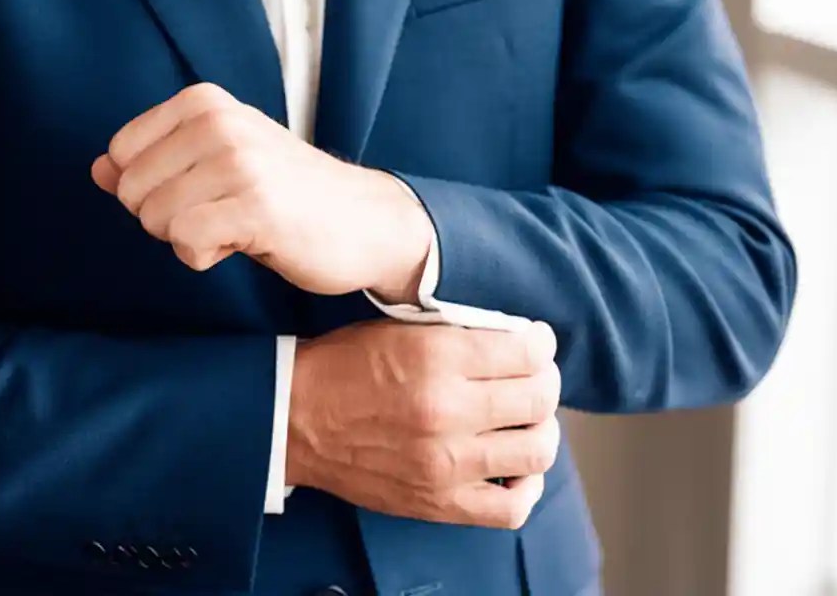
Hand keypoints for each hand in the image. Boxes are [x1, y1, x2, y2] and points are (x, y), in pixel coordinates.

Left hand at [91, 83, 430, 296]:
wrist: (365, 219)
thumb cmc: (285, 192)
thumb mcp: (216, 162)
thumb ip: (154, 162)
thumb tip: (97, 169)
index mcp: (203, 102)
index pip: (121, 153)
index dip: (150, 187)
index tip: (202, 189)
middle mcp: (218, 122)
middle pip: (132, 192)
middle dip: (167, 218)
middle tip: (223, 212)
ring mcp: (238, 162)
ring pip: (156, 220)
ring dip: (190, 239)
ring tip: (239, 225)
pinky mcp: (256, 206)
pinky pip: (186, 243)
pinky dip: (205, 256)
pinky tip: (245, 243)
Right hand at [286, 320, 560, 528]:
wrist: (292, 419)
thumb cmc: (343, 368)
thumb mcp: (400, 329)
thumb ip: (461, 333)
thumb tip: (520, 341)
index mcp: (436, 358)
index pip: (528, 352)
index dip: (539, 343)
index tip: (534, 343)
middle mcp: (446, 411)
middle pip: (539, 397)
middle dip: (544, 381)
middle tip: (531, 377)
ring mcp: (446, 463)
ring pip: (537, 449)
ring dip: (541, 429)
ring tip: (525, 420)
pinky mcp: (439, 501)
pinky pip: (512, 506)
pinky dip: (526, 485)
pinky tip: (513, 465)